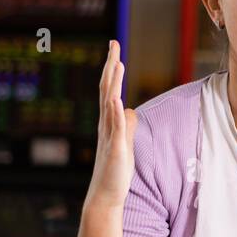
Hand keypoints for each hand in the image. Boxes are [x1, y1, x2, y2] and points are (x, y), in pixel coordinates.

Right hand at [84, 40, 136, 211]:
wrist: (107, 193)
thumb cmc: (116, 168)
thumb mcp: (125, 141)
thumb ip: (128, 124)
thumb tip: (130, 110)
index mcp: (110, 121)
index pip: (110, 89)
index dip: (113, 69)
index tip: (115, 49)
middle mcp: (107, 124)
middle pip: (107, 89)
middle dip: (111, 66)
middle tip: (114, 44)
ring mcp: (110, 135)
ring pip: (110, 104)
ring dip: (113, 84)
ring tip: (117, 63)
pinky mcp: (115, 149)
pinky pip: (115, 128)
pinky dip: (115, 114)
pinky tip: (116, 101)